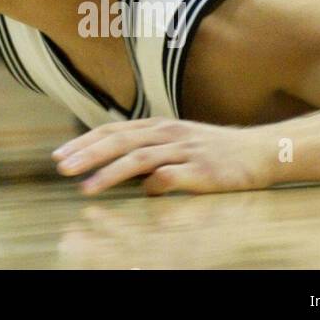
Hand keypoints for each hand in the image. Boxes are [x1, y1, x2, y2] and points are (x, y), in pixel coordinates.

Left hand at [51, 118, 275, 194]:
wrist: (260, 151)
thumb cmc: (213, 151)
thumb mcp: (175, 142)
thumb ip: (146, 149)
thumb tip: (112, 162)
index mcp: (157, 126)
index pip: (111, 131)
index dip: (83, 142)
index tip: (59, 156)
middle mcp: (167, 134)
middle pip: (118, 141)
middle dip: (86, 154)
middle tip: (61, 168)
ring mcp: (185, 151)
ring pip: (139, 158)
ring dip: (109, 172)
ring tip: (86, 187)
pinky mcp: (203, 170)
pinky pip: (172, 176)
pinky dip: (153, 183)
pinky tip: (141, 193)